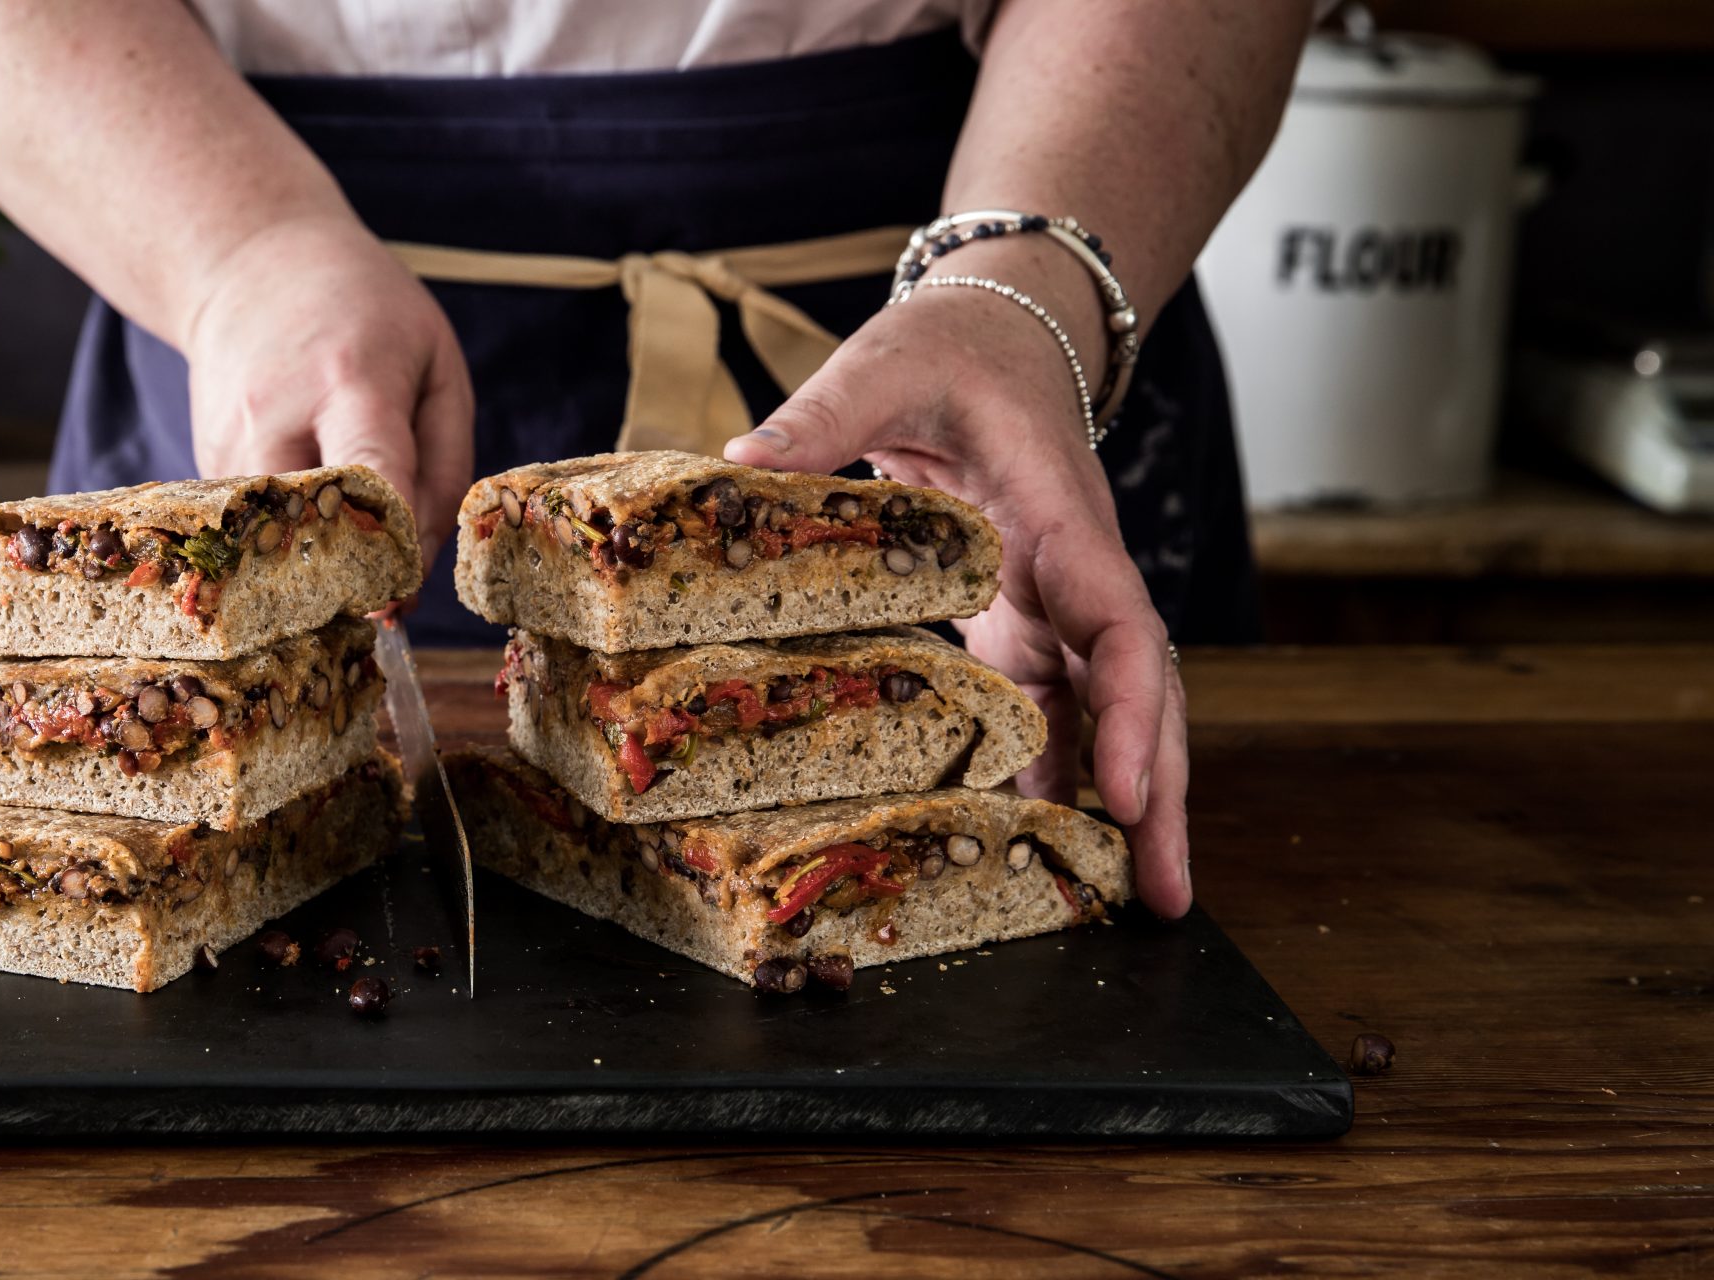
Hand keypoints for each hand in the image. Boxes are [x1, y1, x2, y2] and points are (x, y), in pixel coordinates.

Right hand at [182, 213, 473, 567]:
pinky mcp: (205, 464)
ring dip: (316, 565)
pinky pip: (255, 525)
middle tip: (385, 599)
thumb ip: (444, 465)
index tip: (410, 584)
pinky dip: (288, 536)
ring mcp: (227, 443)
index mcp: (349, 381)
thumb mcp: (434, 363)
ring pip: (274, 541)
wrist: (248, 263)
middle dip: (350, 577)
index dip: (393, 541)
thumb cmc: (365, 312)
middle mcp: (274, 415)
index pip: (369, 475)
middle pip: (308, 527)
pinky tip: (310, 512)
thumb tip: (420, 565)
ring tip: (350, 557)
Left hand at [721, 251, 1191, 917]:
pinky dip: (1059, 775)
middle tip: (1164, 898)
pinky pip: (1055, 709)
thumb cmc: (949, 346)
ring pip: (1107, 714)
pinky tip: (1045, 848)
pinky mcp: (1025, 623)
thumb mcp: (883, 363)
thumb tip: (739, 464)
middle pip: (1141, 695)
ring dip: (1123, 806)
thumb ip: (821, 416)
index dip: (1133, 711)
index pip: (1121, 625)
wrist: (997, 329)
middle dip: (1159, 793)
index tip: (1133, 788)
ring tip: (1130, 906)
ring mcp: (1056, 605)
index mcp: (1059, 518)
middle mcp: (1076, 573)